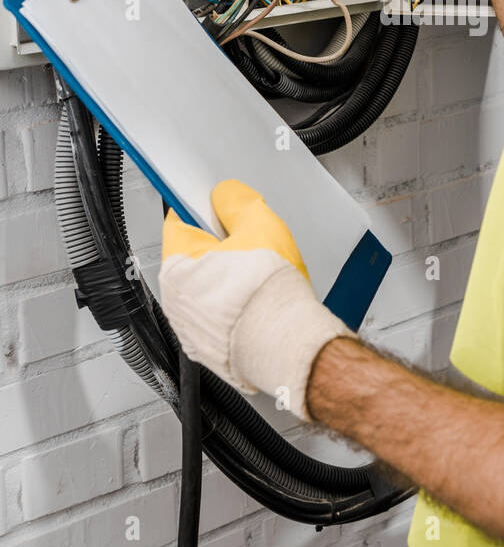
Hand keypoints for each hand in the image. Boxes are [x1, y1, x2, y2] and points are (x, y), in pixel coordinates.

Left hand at [159, 180, 353, 417]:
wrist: (286, 346)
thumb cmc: (269, 295)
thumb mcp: (260, 226)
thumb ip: (237, 202)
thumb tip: (226, 196)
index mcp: (177, 266)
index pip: (180, 221)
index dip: (203, 209)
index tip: (217, 207)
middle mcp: (174, 301)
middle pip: (194, 257)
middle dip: (220, 248)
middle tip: (249, 247)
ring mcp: (189, 329)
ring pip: (206, 290)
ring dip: (226, 281)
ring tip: (256, 280)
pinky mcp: (208, 350)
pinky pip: (216, 318)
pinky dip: (232, 310)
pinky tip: (255, 305)